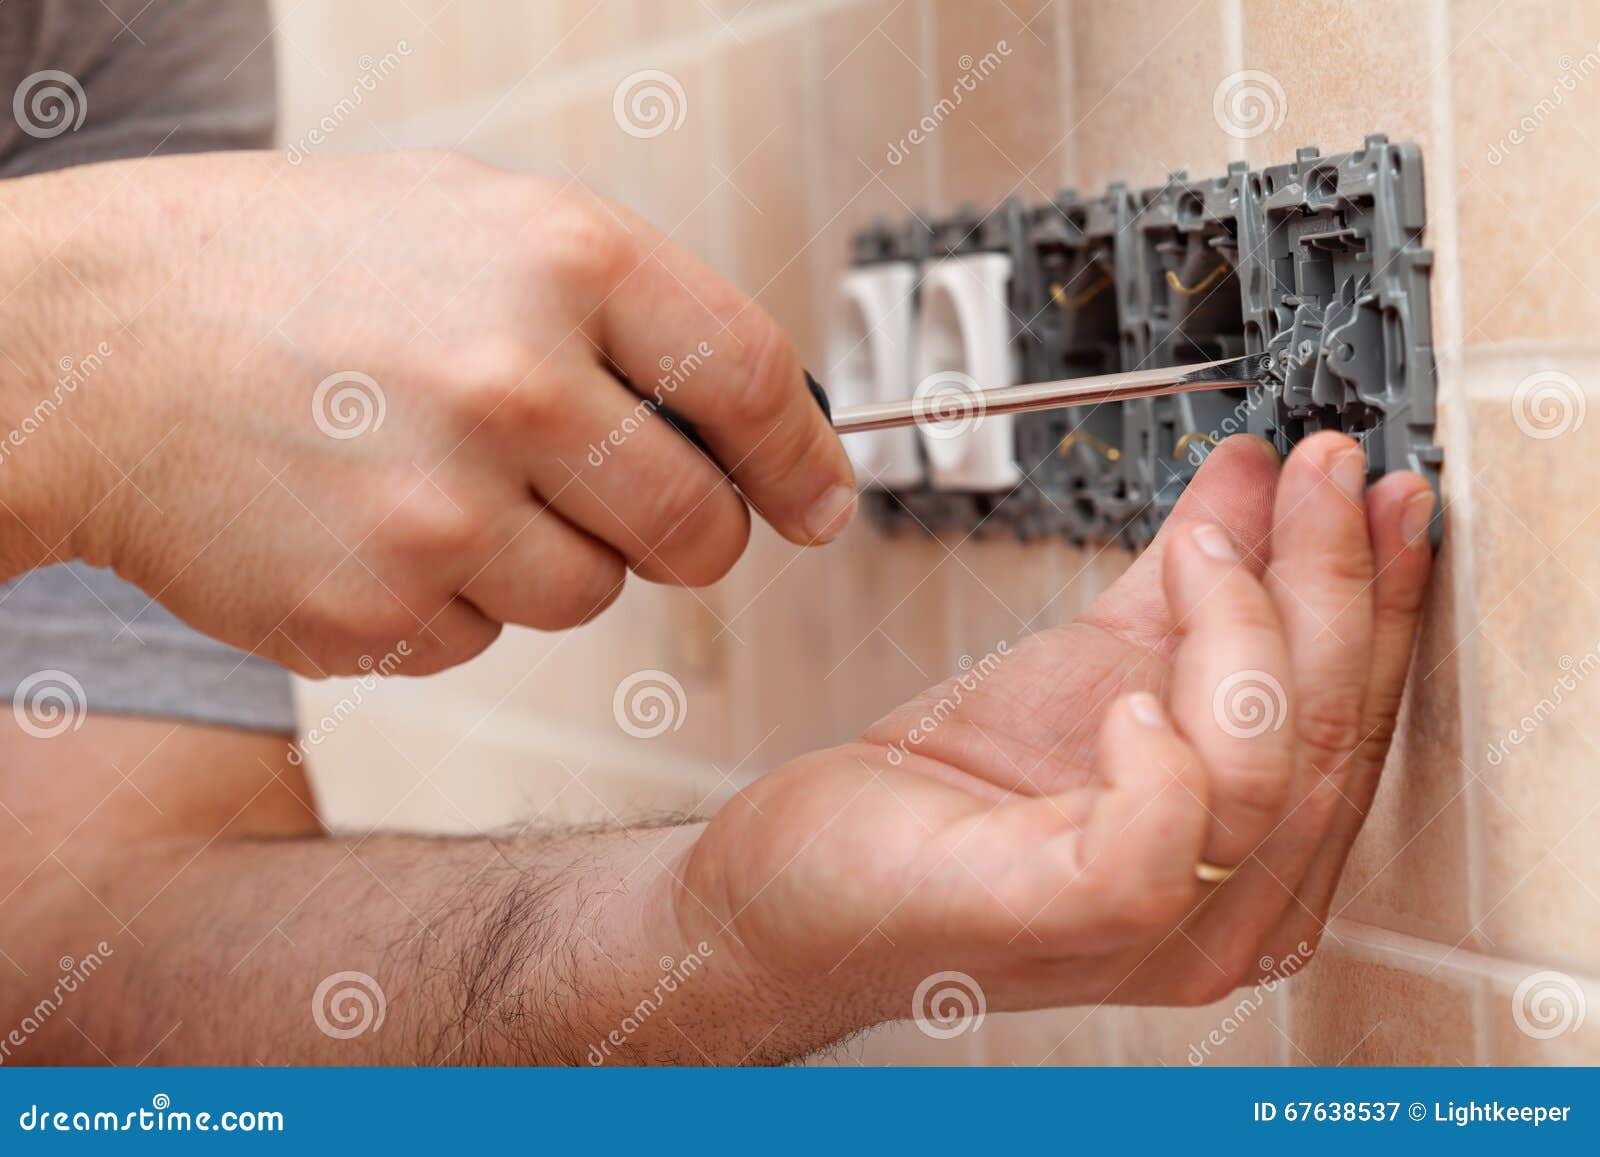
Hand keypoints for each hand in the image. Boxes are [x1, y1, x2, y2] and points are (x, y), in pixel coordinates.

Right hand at [0, 151, 853, 674]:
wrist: (89, 340)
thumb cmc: (288, 270)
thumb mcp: (474, 220)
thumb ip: (621, 308)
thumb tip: (748, 416)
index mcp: (559, 262)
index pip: (753, 384)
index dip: (804, 461)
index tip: (818, 505)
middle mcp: (514, 385)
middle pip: (698, 528)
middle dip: (688, 533)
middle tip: (629, 504)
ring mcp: (442, 512)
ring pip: (593, 596)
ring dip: (550, 558)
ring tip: (444, 478)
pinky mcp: (376, 613)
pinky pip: (486, 637)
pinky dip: (453, 598)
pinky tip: (375, 521)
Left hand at [682, 432, 1435, 1021]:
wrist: (801, 882)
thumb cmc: (945, 801)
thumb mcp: (1088, 670)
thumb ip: (1180, 596)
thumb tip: (1251, 491)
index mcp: (1239, 853)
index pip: (1350, 722)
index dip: (1374, 599)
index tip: (1379, 495)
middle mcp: (1219, 909)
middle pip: (1327, 740)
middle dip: (1335, 584)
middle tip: (1327, 472)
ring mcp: (1144, 927)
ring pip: (1264, 776)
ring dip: (1243, 628)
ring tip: (1199, 546)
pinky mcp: (1054, 914)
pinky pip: (1159, 844)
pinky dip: (1162, 753)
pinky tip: (1126, 696)